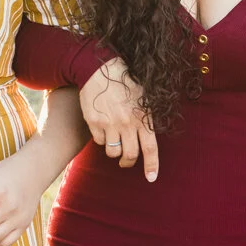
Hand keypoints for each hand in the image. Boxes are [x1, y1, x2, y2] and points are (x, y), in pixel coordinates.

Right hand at [79, 58, 158, 180]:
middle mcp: (127, 123)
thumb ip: (146, 116)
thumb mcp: (143, 96)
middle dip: (128, 162)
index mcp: (143, 117)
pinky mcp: (94, 122)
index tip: (151, 178)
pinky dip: (101, 140)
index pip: (150, 148)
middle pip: (130, 155)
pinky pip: (98, 141)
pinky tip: (102, 129)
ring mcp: (109, 123)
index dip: (152, 165)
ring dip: (114, 152)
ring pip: (112, 152)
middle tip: (126, 162)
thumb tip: (149, 135)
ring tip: (114, 144)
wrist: (98, 68)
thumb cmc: (124, 80)